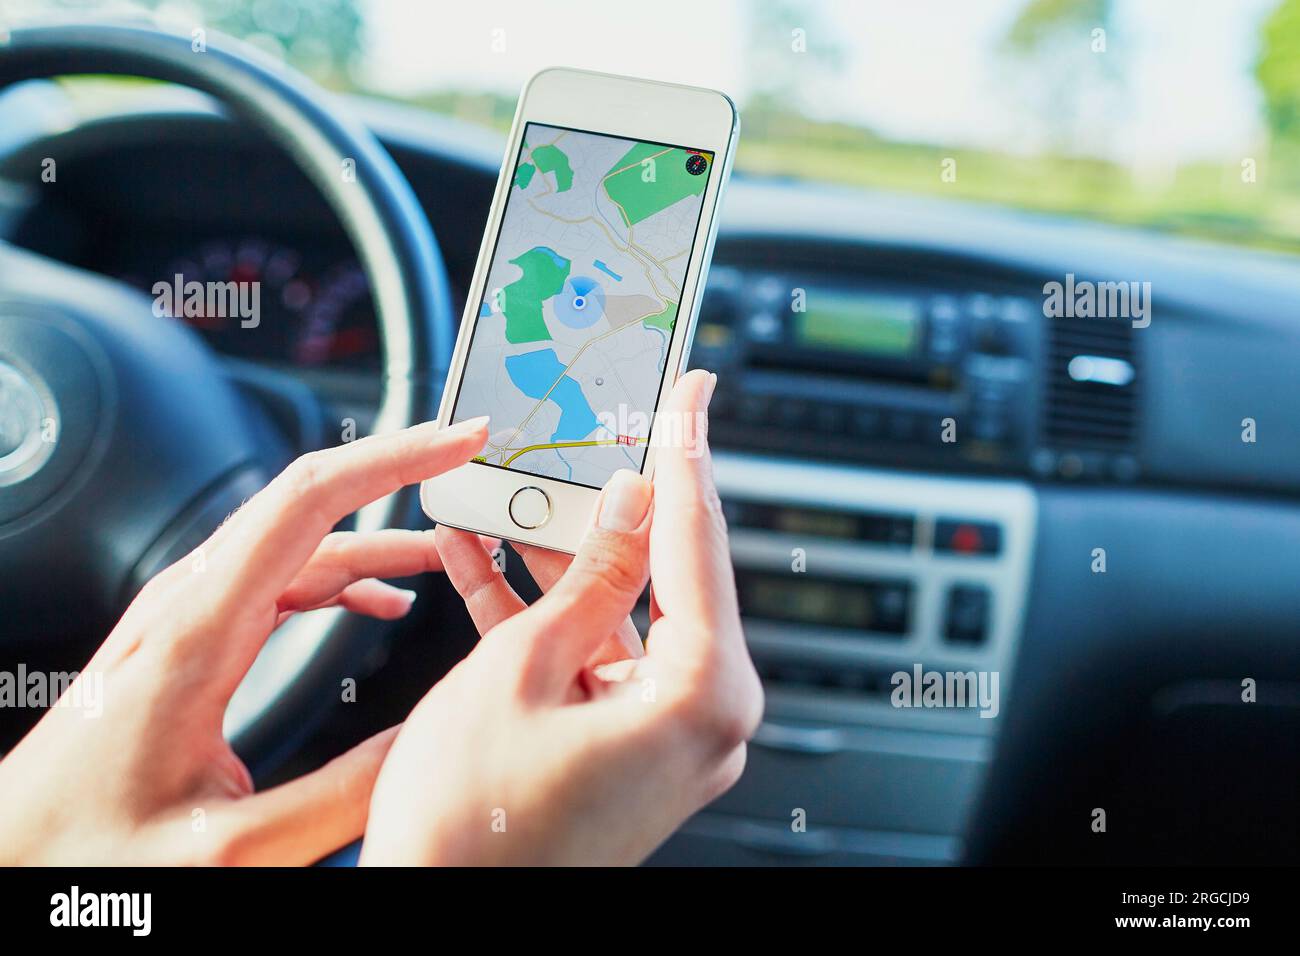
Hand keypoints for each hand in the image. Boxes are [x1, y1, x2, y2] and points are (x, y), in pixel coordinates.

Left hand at [0, 417, 489, 864]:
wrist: (12, 866)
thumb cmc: (90, 859)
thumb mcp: (230, 848)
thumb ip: (342, 794)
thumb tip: (429, 739)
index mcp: (198, 630)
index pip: (310, 500)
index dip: (395, 459)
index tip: (459, 440)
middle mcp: (189, 603)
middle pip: (310, 502)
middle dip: (399, 473)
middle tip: (469, 466)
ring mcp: (187, 618)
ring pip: (300, 544)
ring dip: (379, 537)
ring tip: (450, 550)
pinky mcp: (190, 643)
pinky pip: (280, 583)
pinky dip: (344, 579)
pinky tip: (382, 605)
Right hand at [361, 370, 762, 865]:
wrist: (432, 913)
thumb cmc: (471, 830)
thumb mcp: (518, 668)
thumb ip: (588, 576)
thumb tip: (631, 504)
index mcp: (702, 698)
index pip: (698, 543)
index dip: (683, 453)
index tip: (688, 392)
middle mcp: (700, 718)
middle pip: (665, 575)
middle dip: (616, 502)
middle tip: (603, 430)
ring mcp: (661, 734)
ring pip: (619, 611)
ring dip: (560, 556)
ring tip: (519, 485)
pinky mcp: (621, 743)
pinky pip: (591, 656)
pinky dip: (546, 614)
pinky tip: (490, 557)